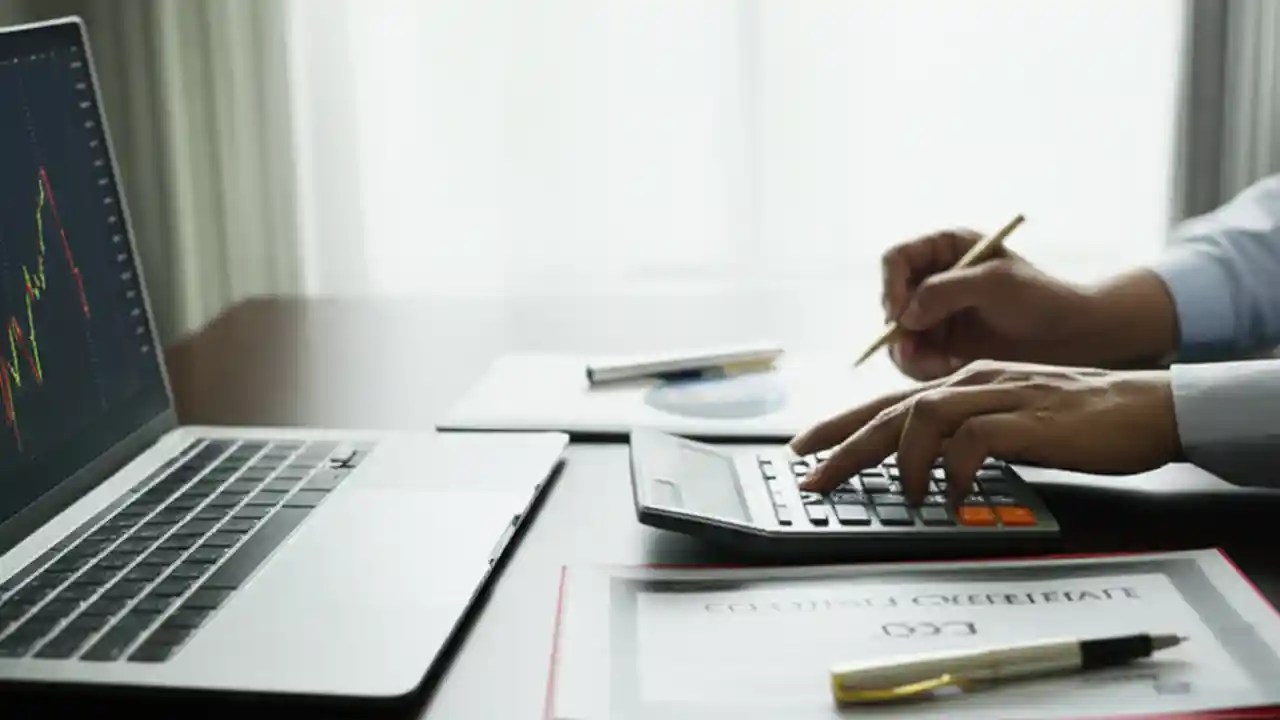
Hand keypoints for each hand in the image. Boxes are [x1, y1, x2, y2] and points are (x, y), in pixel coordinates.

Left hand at [790, 360, 1179, 503]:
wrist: (1149, 407)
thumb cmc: (1081, 421)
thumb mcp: (1011, 425)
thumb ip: (968, 437)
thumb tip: (927, 471)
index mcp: (965, 383)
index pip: (888, 403)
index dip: (842, 426)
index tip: (807, 451)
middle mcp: (974, 382)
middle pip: (891, 410)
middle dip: (844, 445)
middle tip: (813, 478)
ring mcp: (1001, 396)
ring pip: (923, 415)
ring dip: (904, 460)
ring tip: (907, 497)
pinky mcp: (1031, 418)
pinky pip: (975, 439)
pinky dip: (955, 469)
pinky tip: (954, 496)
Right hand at [880, 229, 1174, 379]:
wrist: (1072, 336)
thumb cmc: (1043, 299)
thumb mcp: (995, 284)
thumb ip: (945, 291)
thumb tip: (905, 314)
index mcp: (946, 248)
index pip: (895, 259)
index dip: (891, 287)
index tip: (901, 317)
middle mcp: (934, 277)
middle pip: (890, 299)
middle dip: (899, 329)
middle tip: (914, 351)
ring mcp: (935, 312)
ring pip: (896, 333)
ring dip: (910, 353)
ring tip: (940, 366)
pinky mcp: (941, 343)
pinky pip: (912, 357)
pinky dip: (923, 367)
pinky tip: (950, 370)